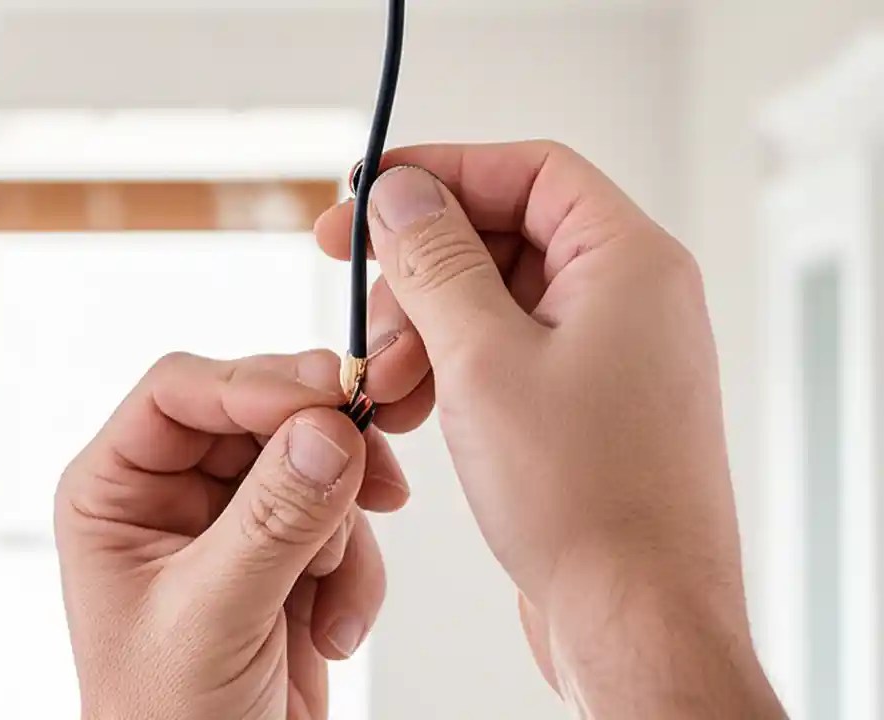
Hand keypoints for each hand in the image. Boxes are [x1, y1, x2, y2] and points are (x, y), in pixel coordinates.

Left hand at [55, 351, 411, 719]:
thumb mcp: (214, 617)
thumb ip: (272, 520)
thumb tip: (326, 431)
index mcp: (114, 492)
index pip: (180, 390)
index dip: (256, 382)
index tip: (330, 398)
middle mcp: (168, 494)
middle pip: (259, 412)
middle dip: (319, 451)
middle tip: (372, 474)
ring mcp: (229, 521)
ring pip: (312, 461)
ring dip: (340, 527)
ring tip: (328, 595)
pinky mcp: (282, 553)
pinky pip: (340, 516)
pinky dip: (354, 569)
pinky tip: (333, 630)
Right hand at [316, 142, 783, 715]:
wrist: (635, 621)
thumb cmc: (583, 498)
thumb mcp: (482, 359)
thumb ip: (434, 261)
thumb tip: (401, 192)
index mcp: (627, 262)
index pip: (527, 171)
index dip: (438, 173)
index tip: (362, 196)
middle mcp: (628, 299)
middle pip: (502, 237)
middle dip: (417, 274)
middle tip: (360, 319)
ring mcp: (609, 356)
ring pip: (492, 302)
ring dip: (422, 333)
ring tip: (382, 390)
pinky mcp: (585, 408)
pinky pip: (504, 358)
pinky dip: (448, 373)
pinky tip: (407, 413)